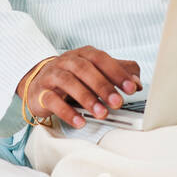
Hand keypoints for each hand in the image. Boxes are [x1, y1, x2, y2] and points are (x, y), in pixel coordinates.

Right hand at [17, 46, 141, 128]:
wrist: (39, 82)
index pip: (101, 59)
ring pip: (68, 82)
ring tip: (102, 114)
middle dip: (103, 86)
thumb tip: (137, 83)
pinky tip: (80, 121)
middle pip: (85, 69)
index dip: (117, 72)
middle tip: (118, 103)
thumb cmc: (74, 77)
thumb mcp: (96, 72)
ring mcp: (52, 76)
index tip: (131, 88)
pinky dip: (67, 112)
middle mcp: (67, 61)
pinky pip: (52, 100)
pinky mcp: (41, 93)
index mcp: (83, 54)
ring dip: (87, 98)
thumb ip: (118, 74)